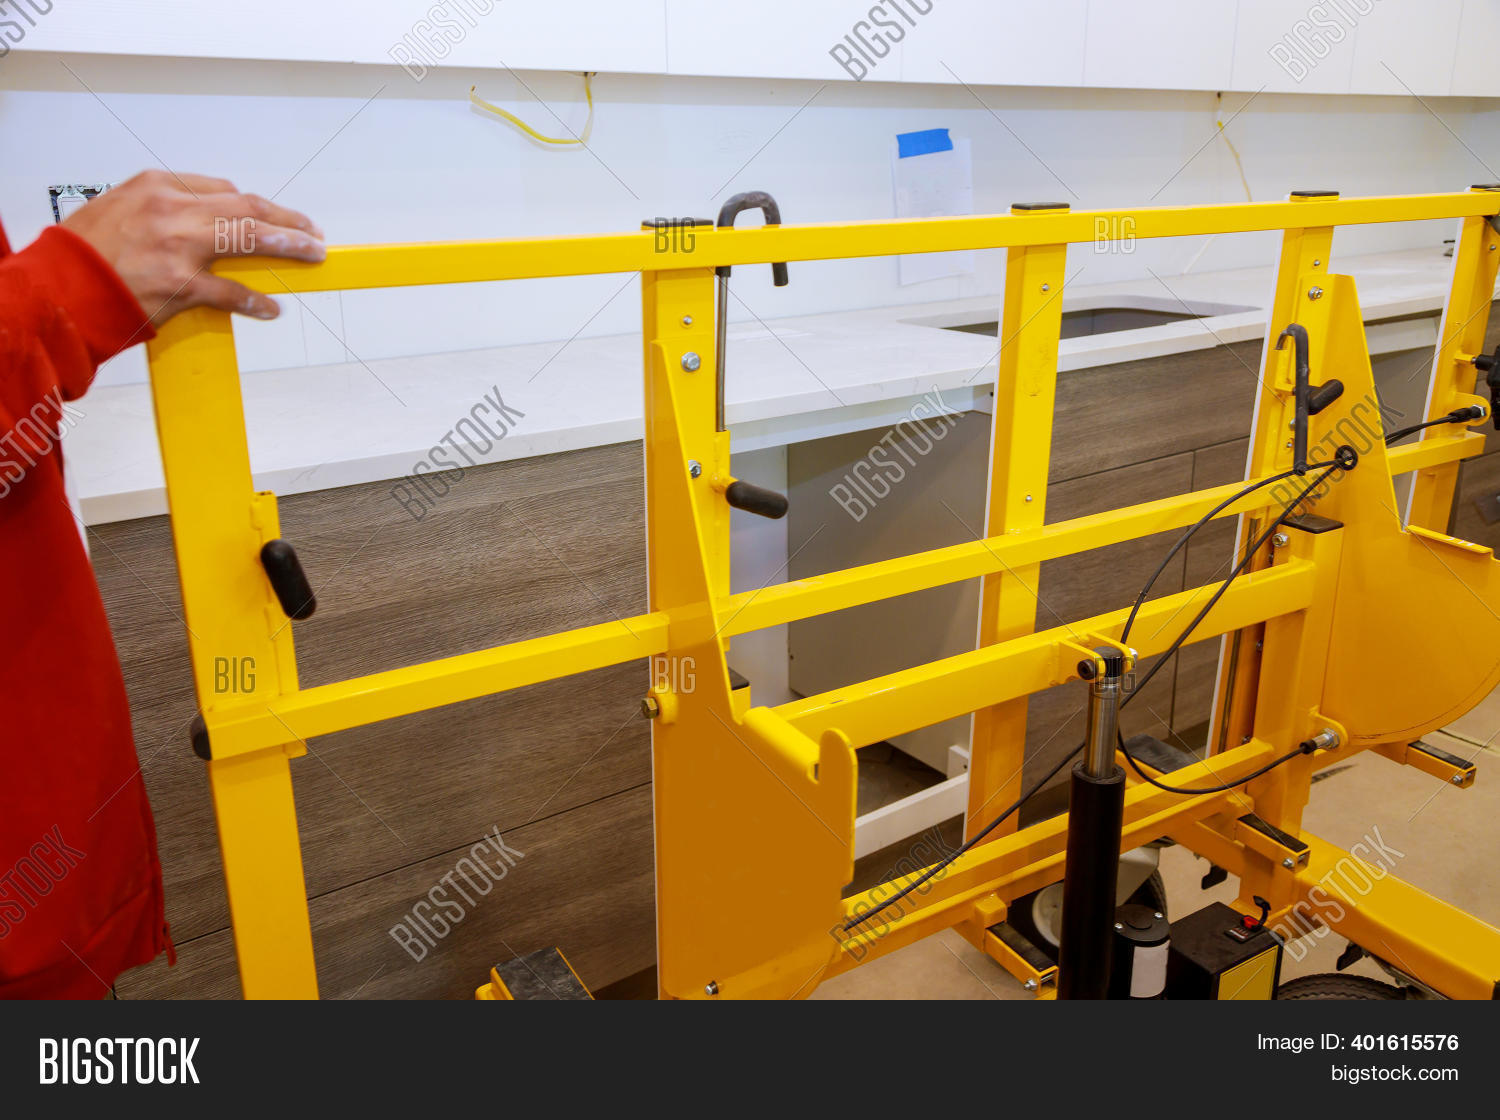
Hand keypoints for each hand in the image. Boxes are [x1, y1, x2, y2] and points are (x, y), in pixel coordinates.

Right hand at [62, 169, 324, 325]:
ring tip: (310, 255)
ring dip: (287, 246)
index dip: (254, 205)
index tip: (273, 216)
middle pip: (246, 207)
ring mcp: (179, 247)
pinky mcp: (181, 284)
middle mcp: (171, 210)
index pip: (221, 189)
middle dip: (285, 220)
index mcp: (156, 186)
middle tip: (311, 232)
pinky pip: (232, 292)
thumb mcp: (118, 210)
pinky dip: (256, 300)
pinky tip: (270, 307)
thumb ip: (164, 210)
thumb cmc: (82, 255)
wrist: (57, 290)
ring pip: (249, 238)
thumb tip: (204, 221)